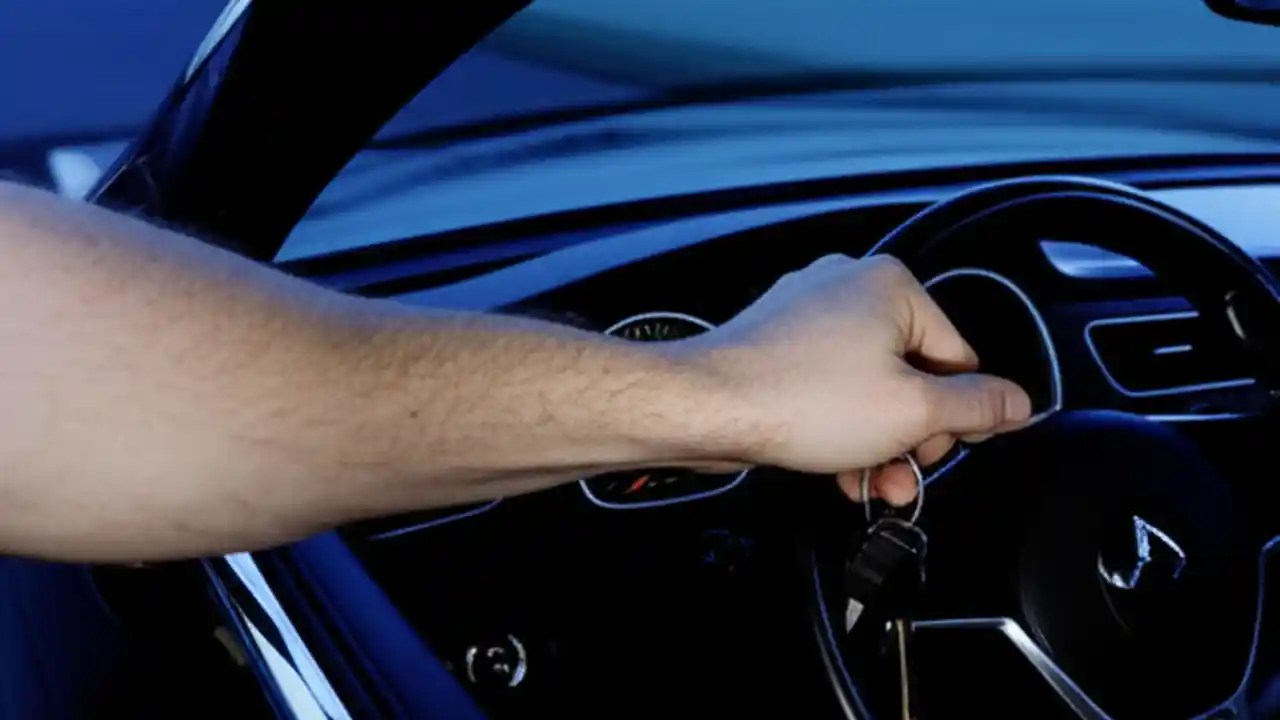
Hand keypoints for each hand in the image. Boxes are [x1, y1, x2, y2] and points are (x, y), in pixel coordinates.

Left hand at [692, 254, 1031, 504]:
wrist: (707, 408)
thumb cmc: (796, 398)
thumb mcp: (913, 411)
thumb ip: (976, 407)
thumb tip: (1017, 403)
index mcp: (891, 286)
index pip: (959, 356)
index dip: (956, 413)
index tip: (942, 448)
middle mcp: (849, 288)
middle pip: (912, 372)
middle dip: (911, 433)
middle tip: (900, 469)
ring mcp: (808, 315)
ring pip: (868, 387)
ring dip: (877, 441)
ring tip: (870, 481)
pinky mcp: (778, 345)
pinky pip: (828, 389)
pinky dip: (839, 428)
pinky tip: (838, 467)